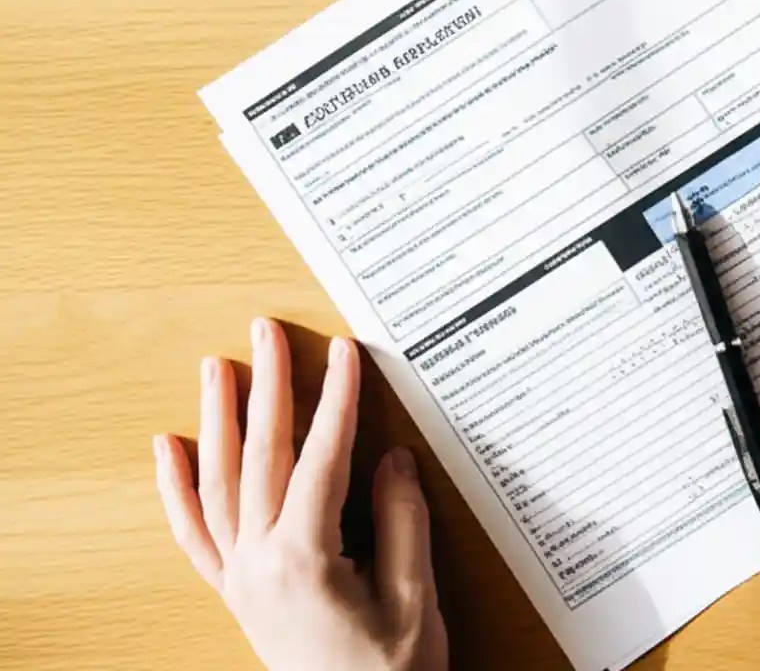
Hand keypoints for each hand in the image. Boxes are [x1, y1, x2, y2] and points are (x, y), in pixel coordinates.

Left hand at [152, 318, 446, 670]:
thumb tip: (393, 459)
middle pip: (261, 456)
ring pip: (219, 482)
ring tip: (217, 368)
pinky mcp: (235, 591)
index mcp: (306, 559)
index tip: (344, 353)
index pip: (323, 459)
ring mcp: (240, 577)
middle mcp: (260, 562)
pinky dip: (176, 488)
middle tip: (267, 332)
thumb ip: (402, 524)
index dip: (337, 401)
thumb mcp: (415, 602)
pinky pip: (194, 532)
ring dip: (218, 420)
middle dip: (268, 386)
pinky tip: (168, 447)